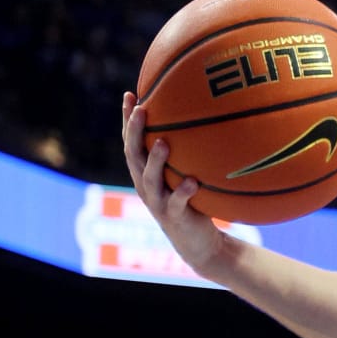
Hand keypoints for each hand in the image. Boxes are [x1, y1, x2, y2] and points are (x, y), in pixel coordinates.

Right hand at [122, 92, 238, 277]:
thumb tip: (208, 116)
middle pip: (133, 155)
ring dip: (155, 160)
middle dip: (135, 132)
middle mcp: (146, 185)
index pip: (131, 141)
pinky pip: (177, 203)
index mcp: (145, 172)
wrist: (200, 244)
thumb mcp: (189, 173)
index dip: (127, 119)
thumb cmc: (195, 202)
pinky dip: (184, 192)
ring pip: (150, 179)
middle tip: (141, 109)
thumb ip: (189, 151)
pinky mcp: (175, 218)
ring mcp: (158, 202)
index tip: (130, 93)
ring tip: (163, 142)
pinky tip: (193, 181)